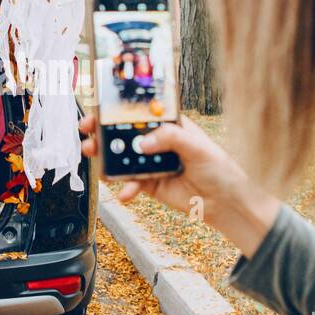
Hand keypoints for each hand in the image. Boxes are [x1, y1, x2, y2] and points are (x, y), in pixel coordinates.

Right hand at [78, 114, 278, 255]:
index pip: (139, 113)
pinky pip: (131, 184)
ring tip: (97, 163)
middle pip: (124, 135)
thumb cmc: (219, 169)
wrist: (225, 203)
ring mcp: (151, 164)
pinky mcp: (150, 185)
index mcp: (169, 126)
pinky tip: (125, 192)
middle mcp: (157, 142)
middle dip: (103, 135)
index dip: (117, 111)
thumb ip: (170, 139)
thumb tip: (143, 143)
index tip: (98, 112)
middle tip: (88, 136)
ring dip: (107, 161)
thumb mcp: (198, 147)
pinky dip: (125, 188)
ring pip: (123, 159)